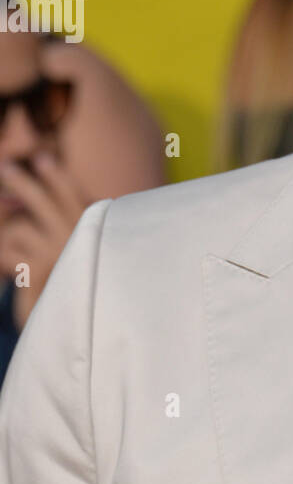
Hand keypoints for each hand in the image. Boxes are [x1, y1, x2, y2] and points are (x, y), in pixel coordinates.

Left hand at [0, 151, 89, 330]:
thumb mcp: (73, 250)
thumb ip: (61, 223)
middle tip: (6, 168)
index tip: (42, 158)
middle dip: (22, 182)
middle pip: (44, 201)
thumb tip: (26, 197)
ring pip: (18, 228)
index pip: (72, 194)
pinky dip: (8, 260)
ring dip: (12, 240)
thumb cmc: (72, 282)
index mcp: (93, 230)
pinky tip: (21, 274)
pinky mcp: (40, 271)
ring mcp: (60, 254)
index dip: (56, 176)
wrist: (75, 325)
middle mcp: (80, 238)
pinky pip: (8, 251)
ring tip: (24, 258)